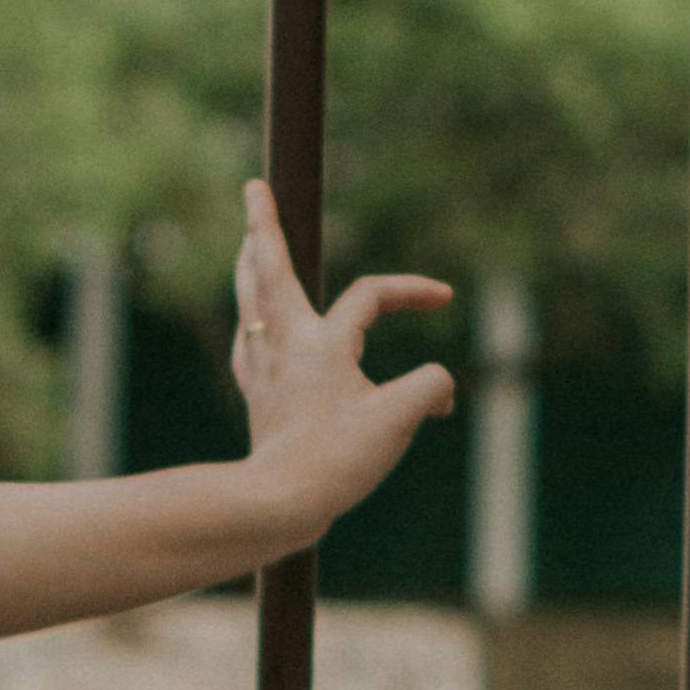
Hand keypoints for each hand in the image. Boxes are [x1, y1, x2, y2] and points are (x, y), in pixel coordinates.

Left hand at [229, 183, 453, 545]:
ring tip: (246, 243)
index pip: (368, 297)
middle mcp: (283, 345)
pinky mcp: (256, 396)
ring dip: (250, 265)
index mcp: (320, 342)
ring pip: (250, 300)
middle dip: (262, 224)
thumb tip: (439, 390)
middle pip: (268, 268)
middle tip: (252, 187)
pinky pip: (250, 339)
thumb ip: (429, 387)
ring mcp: (263, 369)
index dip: (408, 289)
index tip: (443, 297)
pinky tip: (253, 323)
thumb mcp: (399, 419)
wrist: (277, 502)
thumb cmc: (336, 461)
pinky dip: (253, 317)